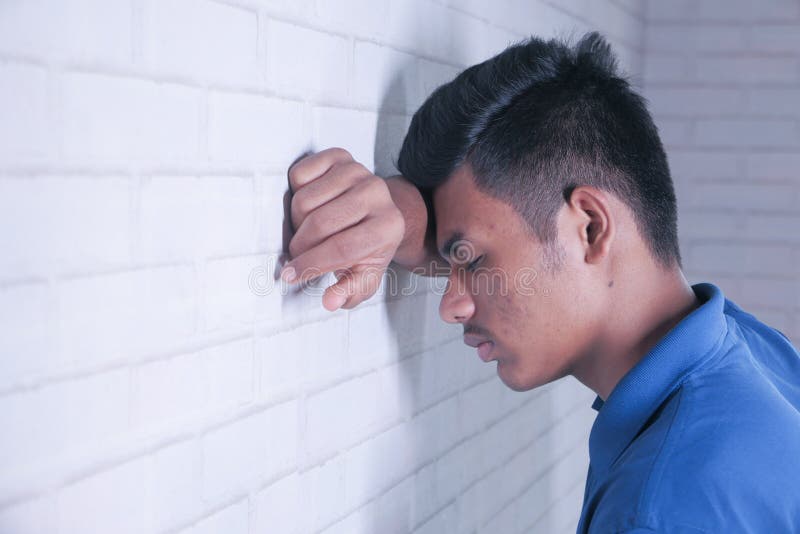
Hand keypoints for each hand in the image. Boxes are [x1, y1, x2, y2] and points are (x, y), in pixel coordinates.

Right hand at [281, 148, 405, 310]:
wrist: (375, 210)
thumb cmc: (367, 246)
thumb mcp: (364, 275)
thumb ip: (349, 291)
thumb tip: (330, 302)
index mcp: (389, 226)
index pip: (342, 249)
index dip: (311, 265)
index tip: (289, 275)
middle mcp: (377, 193)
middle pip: (318, 223)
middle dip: (300, 245)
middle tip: (300, 252)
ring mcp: (358, 170)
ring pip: (303, 200)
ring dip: (297, 221)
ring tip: (310, 228)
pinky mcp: (339, 155)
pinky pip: (299, 175)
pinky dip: (296, 192)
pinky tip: (312, 203)